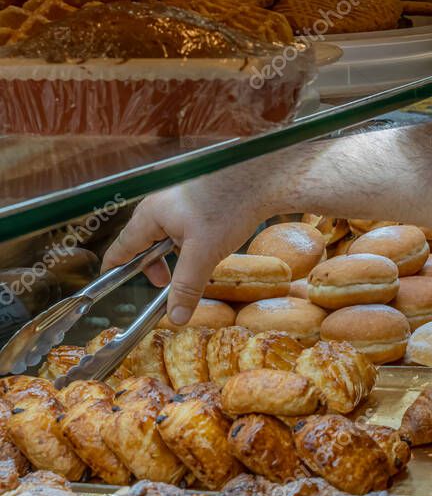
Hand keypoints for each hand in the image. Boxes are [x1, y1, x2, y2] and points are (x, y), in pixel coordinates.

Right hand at [101, 183, 267, 324]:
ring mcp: (178, 200)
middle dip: (152, 266)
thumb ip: (187, 286)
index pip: (121, 246)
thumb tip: (175, 317)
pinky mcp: (198, 199)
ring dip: (175, 255)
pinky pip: (184, 225)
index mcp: (150, 215)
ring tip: (193, 267)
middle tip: (166, 284)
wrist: (259, 178)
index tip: (109, 282)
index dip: (114, 267)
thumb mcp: (204, 254)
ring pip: (166, 234)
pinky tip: (209, 247)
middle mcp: (159, 205)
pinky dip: (189, 242)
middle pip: (143, 241)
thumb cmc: (227, 206)